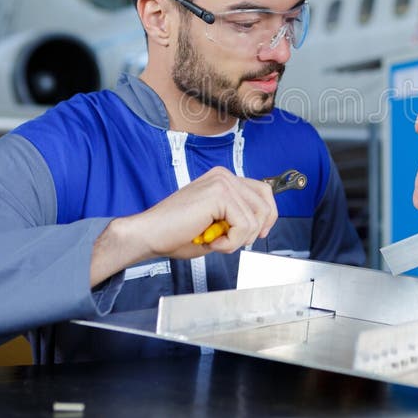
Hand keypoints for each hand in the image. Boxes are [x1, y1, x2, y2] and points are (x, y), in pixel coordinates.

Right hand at [90, 167, 277, 285]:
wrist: (150, 235)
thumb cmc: (176, 233)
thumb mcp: (216, 223)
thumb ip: (237, 218)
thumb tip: (260, 225)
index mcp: (223, 179)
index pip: (263, 192)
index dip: (267, 216)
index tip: (257, 234)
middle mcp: (224, 176)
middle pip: (265, 203)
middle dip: (254, 230)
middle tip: (230, 241)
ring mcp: (222, 182)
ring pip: (256, 218)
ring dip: (238, 239)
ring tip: (215, 241)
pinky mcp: (219, 194)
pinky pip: (243, 225)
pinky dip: (230, 242)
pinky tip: (211, 241)